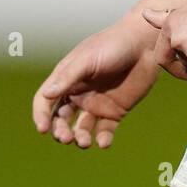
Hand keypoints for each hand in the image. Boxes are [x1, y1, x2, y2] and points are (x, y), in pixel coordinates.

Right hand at [32, 16, 161, 149]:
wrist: (146, 44)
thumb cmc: (113, 45)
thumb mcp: (88, 59)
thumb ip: (67, 77)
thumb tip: (46, 95)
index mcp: (67, 79)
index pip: (45, 101)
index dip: (41, 116)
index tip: (43, 129)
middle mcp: (79, 94)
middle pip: (61, 119)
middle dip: (60, 131)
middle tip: (66, 138)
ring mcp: (97, 104)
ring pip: (81, 129)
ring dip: (80, 138)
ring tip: (85, 142)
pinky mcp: (116, 111)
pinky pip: (105, 131)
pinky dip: (103, 139)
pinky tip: (104, 142)